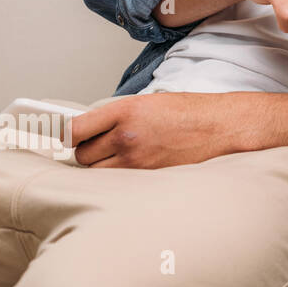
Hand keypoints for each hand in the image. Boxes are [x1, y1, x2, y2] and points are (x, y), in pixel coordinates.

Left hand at [70, 93, 232, 168]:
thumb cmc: (191, 112)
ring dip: (103, 166)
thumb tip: (89, 130)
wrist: (222, 127)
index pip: (75, 130)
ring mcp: (137, 162)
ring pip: (98, 173)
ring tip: (122, 156)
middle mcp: (127, 138)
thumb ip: (117, 116)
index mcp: (126, 112)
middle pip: (82, 155)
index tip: (64, 137)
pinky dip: (120, 177)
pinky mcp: (147, 179)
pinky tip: (136, 165)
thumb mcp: (148, 103)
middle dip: (89, 151)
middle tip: (103, 144)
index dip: (65, 135)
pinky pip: (119, 183)